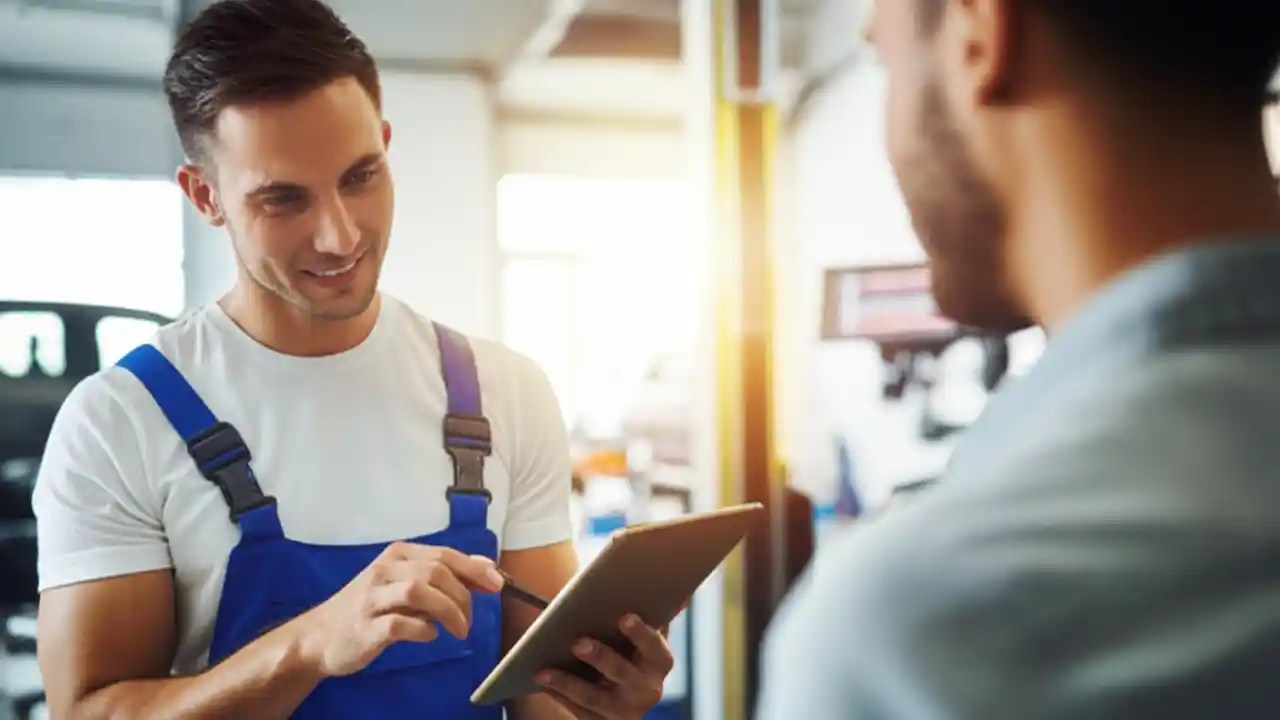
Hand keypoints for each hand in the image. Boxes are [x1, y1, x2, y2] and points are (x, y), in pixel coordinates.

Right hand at [291, 541, 503, 677]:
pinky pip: (401, 624)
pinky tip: (428, 636)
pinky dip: (422, 631)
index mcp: (397, 555)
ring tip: (458, 630)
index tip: (498, 585)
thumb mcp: (405, 582)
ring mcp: (373, 597)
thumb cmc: (369, 608)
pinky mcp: (366, 627)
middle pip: (436, 572)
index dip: (475, 569)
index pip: (444, 555)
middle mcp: (384, 570)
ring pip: (420, 592)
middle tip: (469, 620)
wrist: (319, 637)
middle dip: (463, 596)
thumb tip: (486, 566)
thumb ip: (443, 574)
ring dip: (448, 612)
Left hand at [537, 614, 674, 719]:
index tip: (623, 616)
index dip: (641, 633)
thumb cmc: (632, 653)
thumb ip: (656, 616)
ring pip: (594, 698)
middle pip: (623, 673)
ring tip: (544, 670)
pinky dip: (558, 695)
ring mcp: (625, 712)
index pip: (655, 647)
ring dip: (568, 683)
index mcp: (660, 662)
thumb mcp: (646, 638)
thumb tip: (681, 595)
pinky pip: (578, 712)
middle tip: (578, 641)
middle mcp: (648, 690)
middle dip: (601, 657)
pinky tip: (541, 680)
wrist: (627, 700)